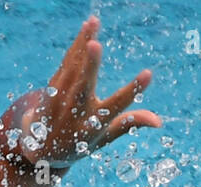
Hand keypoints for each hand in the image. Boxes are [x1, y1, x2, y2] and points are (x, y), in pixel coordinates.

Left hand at [0, 16, 160, 169]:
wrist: (41, 150)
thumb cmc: (80, 142)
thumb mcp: (104, 138)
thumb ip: (129, 124)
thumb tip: (159, 122)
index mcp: (92, 126)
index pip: (115, 107)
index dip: (132, 92)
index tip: (148, 74)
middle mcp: (74, 113)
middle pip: (83, 86)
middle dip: (90, 65)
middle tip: (95, 44)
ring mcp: (59, 101)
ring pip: (72, 69)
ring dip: (82, 44)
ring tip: (94, 22)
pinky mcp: (51, 89)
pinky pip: (66, 64)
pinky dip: (75, 47)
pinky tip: (86, 30)